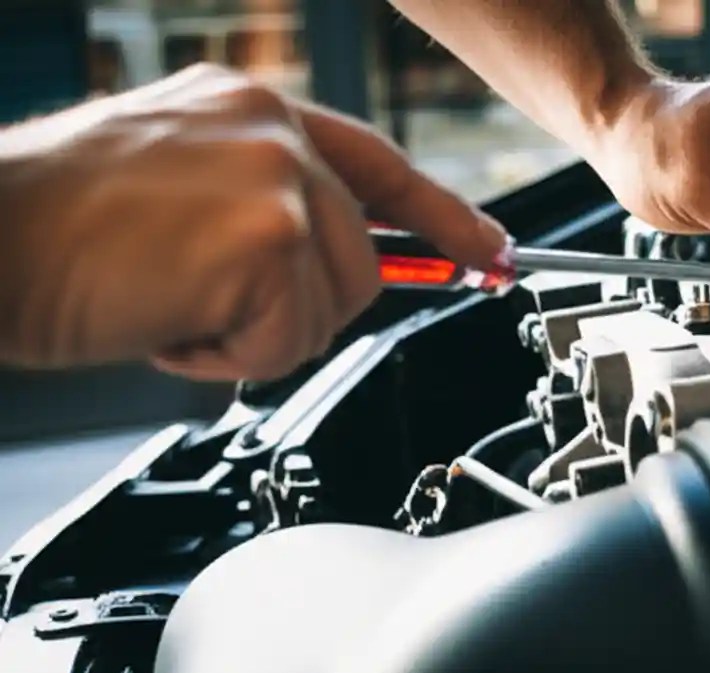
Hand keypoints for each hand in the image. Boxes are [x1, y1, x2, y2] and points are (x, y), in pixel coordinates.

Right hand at [0, 63, 505, 380]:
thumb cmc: (51, 226)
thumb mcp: (176, 186)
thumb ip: (262, 206)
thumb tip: (327, 264)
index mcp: (253, 110)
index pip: (379, 166)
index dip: (442, 218)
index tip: (490, 253)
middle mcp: (274, 132)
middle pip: (362, 261)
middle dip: (298, 308)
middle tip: (209, 305)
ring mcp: (276, 181)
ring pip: (332, 306)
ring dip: (254, 333)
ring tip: (173, 302)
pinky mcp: (266, 239)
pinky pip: (289, 342)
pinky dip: (229, 356)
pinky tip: (168, 321)